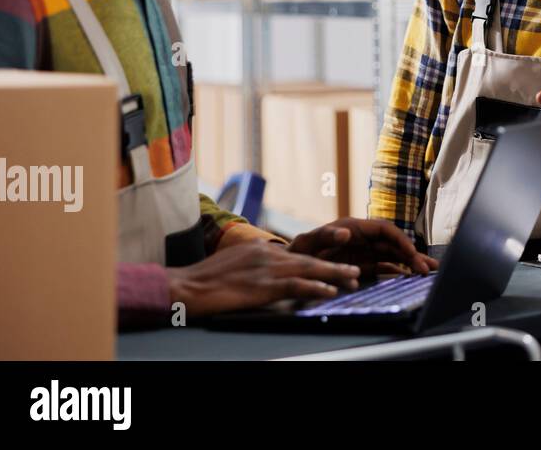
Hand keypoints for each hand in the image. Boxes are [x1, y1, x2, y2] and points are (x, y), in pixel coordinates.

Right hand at [167, 241, 361, 316]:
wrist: (185, 286)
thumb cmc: (204, 280)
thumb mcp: (234, 261)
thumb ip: (255, 262)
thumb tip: (270, 269)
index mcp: (261, 248)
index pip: (298, 250)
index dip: (320, 255)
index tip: (337, 258)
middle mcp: (267, 253)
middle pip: (309, 256)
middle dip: (334, 262)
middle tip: (354, 269)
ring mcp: (266, 269)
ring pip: (309, 268)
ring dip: (334, 274)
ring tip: (352, 279)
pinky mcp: (262, 286)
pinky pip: (295, 286)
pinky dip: (315, 288)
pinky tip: (329, 292)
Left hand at [288, 217, 437, 278]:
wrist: (291, 266)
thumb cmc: (298, 250)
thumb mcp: (307, 241)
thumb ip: (325, 234)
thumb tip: (347, 232)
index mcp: (354, 227)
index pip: (385, 230)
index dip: (400, 240)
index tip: (410, 253)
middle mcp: (363, 238)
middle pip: (394, 244)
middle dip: (412, 254)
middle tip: (427, 268)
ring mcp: (364, 252)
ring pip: (393, 256)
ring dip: (410, 263)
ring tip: (427, 271)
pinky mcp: (362, 265)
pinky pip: (384, 267)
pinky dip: (397, 272)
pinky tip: (408, 278)